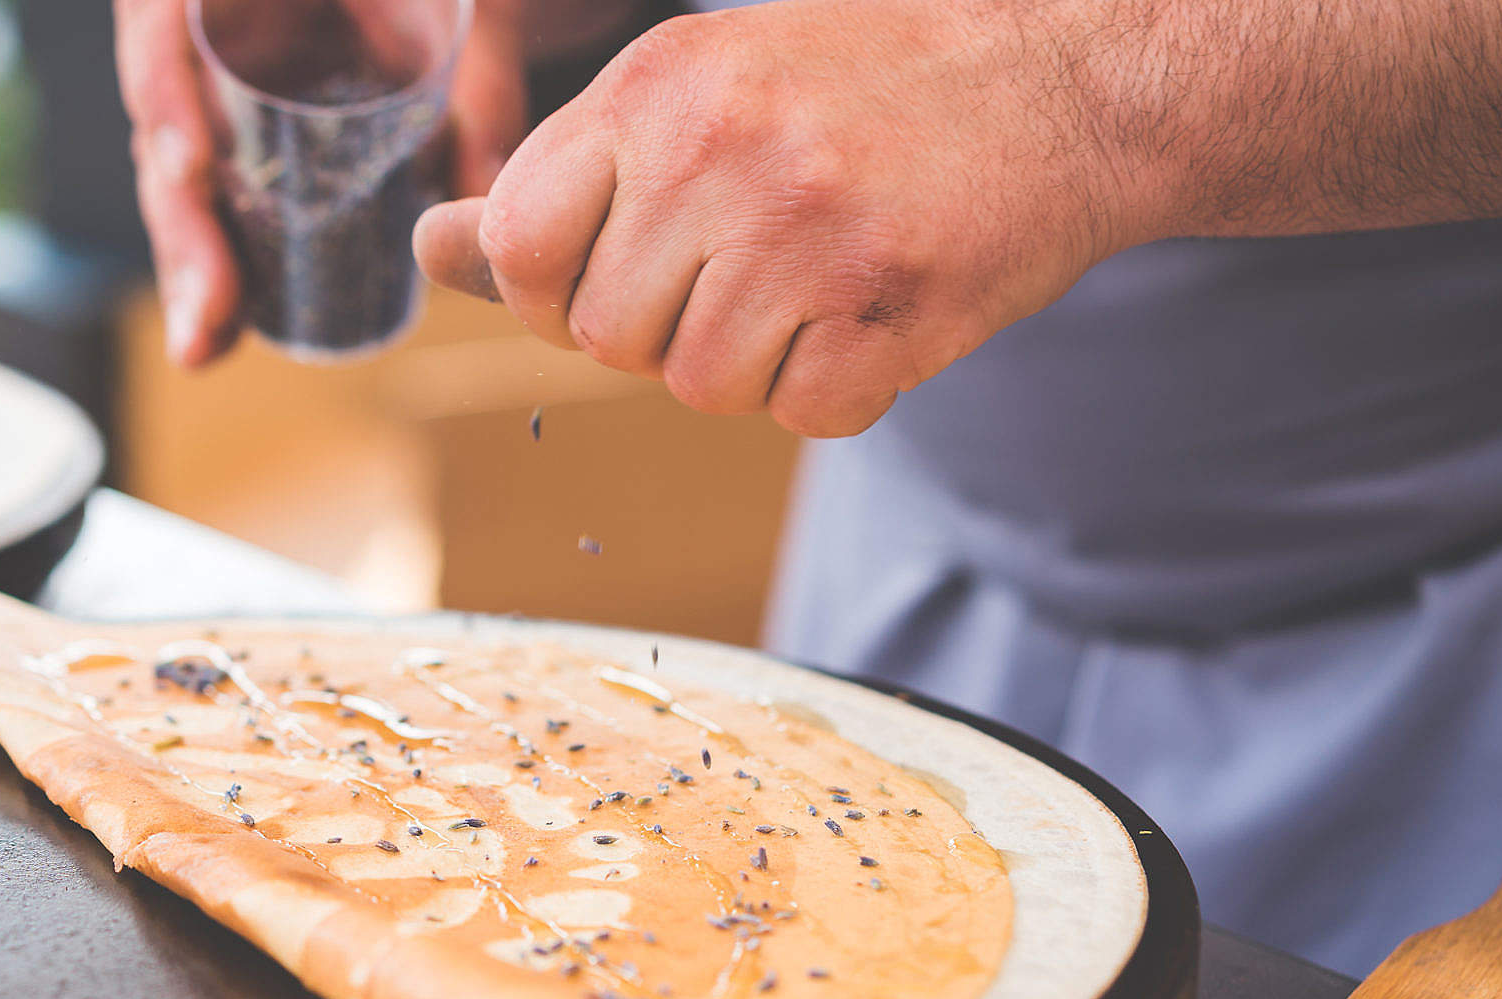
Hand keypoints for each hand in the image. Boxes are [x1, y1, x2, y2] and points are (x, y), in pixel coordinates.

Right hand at [114, 0, 529, 367]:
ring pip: (174, 178)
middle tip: (211, 308)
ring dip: (188, 267)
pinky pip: (208, 205)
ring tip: (202, 346)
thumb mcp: (465, 12)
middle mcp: (203, 27)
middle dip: (184, 225)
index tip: (191, 171)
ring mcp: (211, 92)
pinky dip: (211, 271)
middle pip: (162, 124)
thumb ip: (480, 86)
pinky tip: (211, 344)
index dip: (162, 90)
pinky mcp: (231, 143)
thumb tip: (490, 197)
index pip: (162, 18)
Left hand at [414, 0, 1151, 436]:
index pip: (521, 243)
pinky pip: (803, 414)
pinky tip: (874, 311)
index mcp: (658, 87)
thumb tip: (432, 250)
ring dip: (754, 364)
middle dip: (664, 329)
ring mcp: (811, 232)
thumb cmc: (861, 89)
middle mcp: (723, 151)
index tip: (616, 272)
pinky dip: (836, 387)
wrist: (1068, 81)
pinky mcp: (893, 307)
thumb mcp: (698, 90)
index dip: (551, 290)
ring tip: (816, 283)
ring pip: (701, 388)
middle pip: (607, 336)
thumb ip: (566, 179)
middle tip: (747, 267)